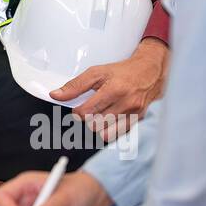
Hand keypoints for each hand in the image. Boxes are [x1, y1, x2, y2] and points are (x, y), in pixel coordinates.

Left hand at [51, 39, 167, 141]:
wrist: (149, 72)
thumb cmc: (122, 71)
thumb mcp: (96, 72)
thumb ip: (75, 85)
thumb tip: (56, 95)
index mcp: (113, 90)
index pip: (87, 112)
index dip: (77, 113)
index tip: (77, 109)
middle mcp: (126, 104)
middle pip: (96, 124)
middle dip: (87, 120)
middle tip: (87, 112)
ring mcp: (133, 114)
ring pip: (106, 133)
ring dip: (97, 127)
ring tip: (97, 117)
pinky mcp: (138, 120)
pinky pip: (118, 134)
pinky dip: (109, 131)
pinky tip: (108, 122)